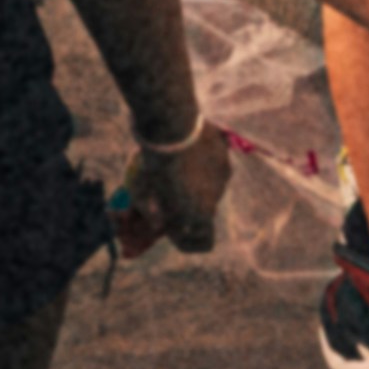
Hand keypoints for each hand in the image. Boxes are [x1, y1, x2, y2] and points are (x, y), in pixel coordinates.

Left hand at [100, 124, 227, 263]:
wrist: (172, 124)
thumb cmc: (154, 162)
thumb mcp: (145, 192)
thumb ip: (153, 213)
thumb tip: (158, 223)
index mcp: (200, 213)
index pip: (204, 243)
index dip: (188, 242)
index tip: (172, 230)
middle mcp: (217, 196)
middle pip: (205, 211)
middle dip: (190, 208)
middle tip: (169, 194)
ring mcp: (223, 171)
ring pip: (211, 184)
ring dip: (197, 182)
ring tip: (177, 166)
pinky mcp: (224, 149)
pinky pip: (213, 161)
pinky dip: (202, 161)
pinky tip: (186, 148)